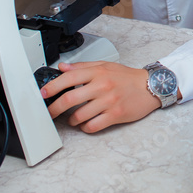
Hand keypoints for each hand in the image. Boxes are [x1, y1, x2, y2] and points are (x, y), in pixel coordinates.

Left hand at [42, 61, 171, 132]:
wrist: (150, 87)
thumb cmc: (127, 77)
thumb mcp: (106, 65)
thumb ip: (83, 66)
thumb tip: (63, 68)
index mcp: (98, 72)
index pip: (69, 78)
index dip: (52, 87)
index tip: (43, 94)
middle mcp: (102, 86)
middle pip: (70, 99)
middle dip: (54, 109)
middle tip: (49, 113)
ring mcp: (109, 101)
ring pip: (79, 115)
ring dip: (71, 120)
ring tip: (72, 119)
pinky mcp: (115, 115)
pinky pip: (93, 126)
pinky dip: (85, 127)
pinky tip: (86, 124)